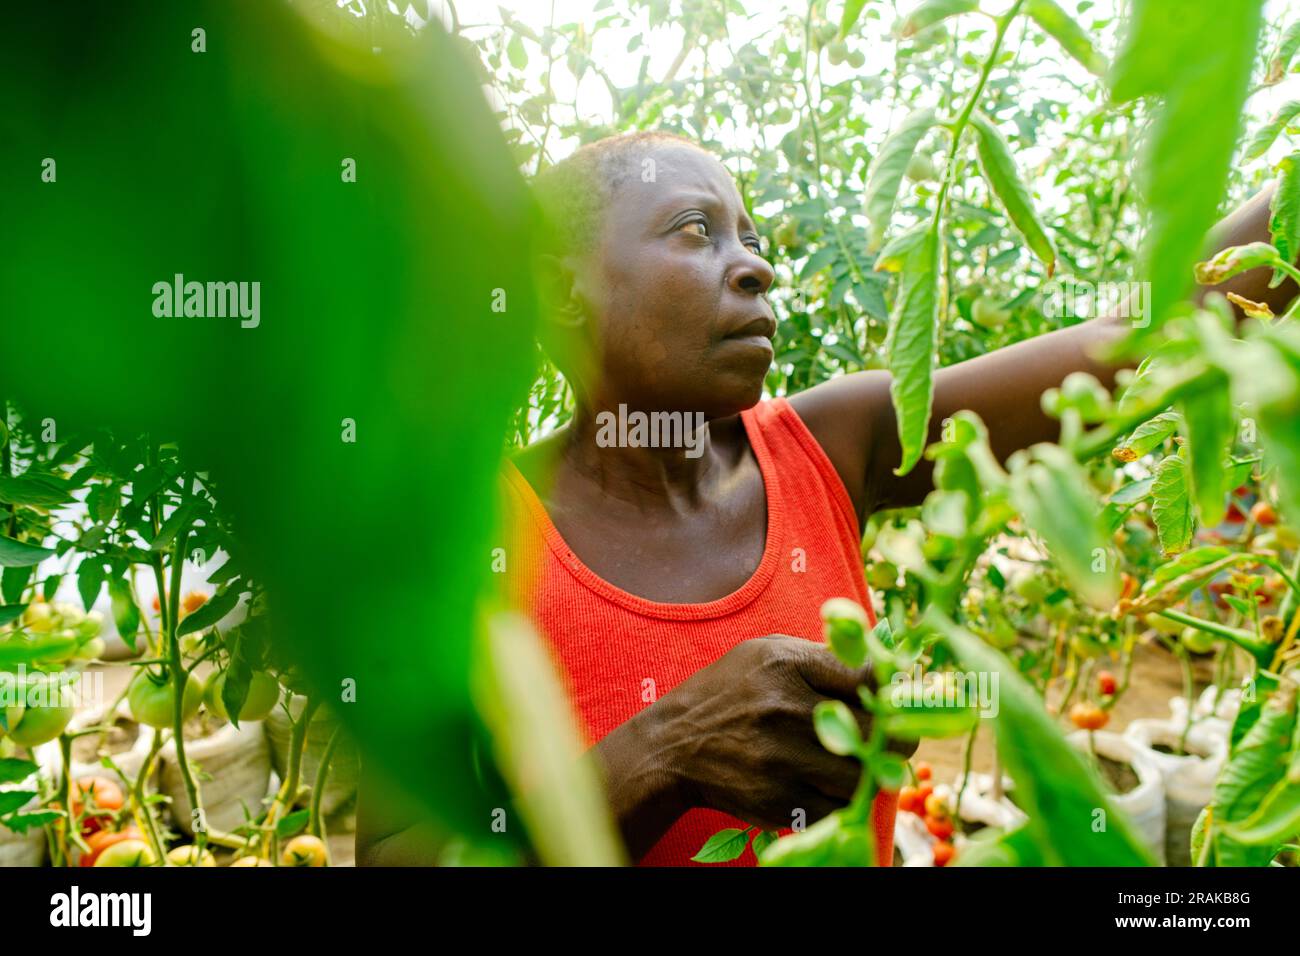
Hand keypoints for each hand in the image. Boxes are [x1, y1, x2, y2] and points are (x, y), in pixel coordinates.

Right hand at [644, 634, 911, 832]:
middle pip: (876, 731)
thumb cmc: (729, 693)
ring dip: (869, 773)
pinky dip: (841, 801)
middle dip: (894, 737)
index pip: (869, 675)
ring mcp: (782, 759)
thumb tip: (884, 665)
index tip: (894, 697)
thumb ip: (821, 655)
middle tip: (893, 738)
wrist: (672, 748)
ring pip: (862, 776)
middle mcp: (785, 709)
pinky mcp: (778, 800)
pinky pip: (837, 809)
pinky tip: (828, 786)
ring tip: (860, 763)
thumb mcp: (766, 653)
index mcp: (786, 664)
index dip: (892, 689)